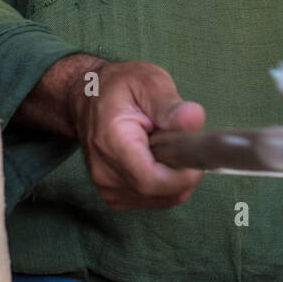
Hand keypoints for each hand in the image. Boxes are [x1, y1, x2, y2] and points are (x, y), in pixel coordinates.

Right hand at [68, 59, 205, 209]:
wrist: (87, 97)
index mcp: (112, 143)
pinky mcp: (113, 196)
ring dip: (175, 178)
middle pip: (159, 193)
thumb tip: (193, 119)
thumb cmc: (120, 86)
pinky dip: (165, 184)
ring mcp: (107, 188)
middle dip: (183, 173)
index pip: (151, 180)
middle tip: (182, 142)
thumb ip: (170, 104)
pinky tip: (157, 159)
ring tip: (165, 146)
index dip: (182, 175)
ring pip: (161, 199)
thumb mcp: (148, 82)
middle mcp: (105, 172)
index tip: (196, 154)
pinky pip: (153, 200)